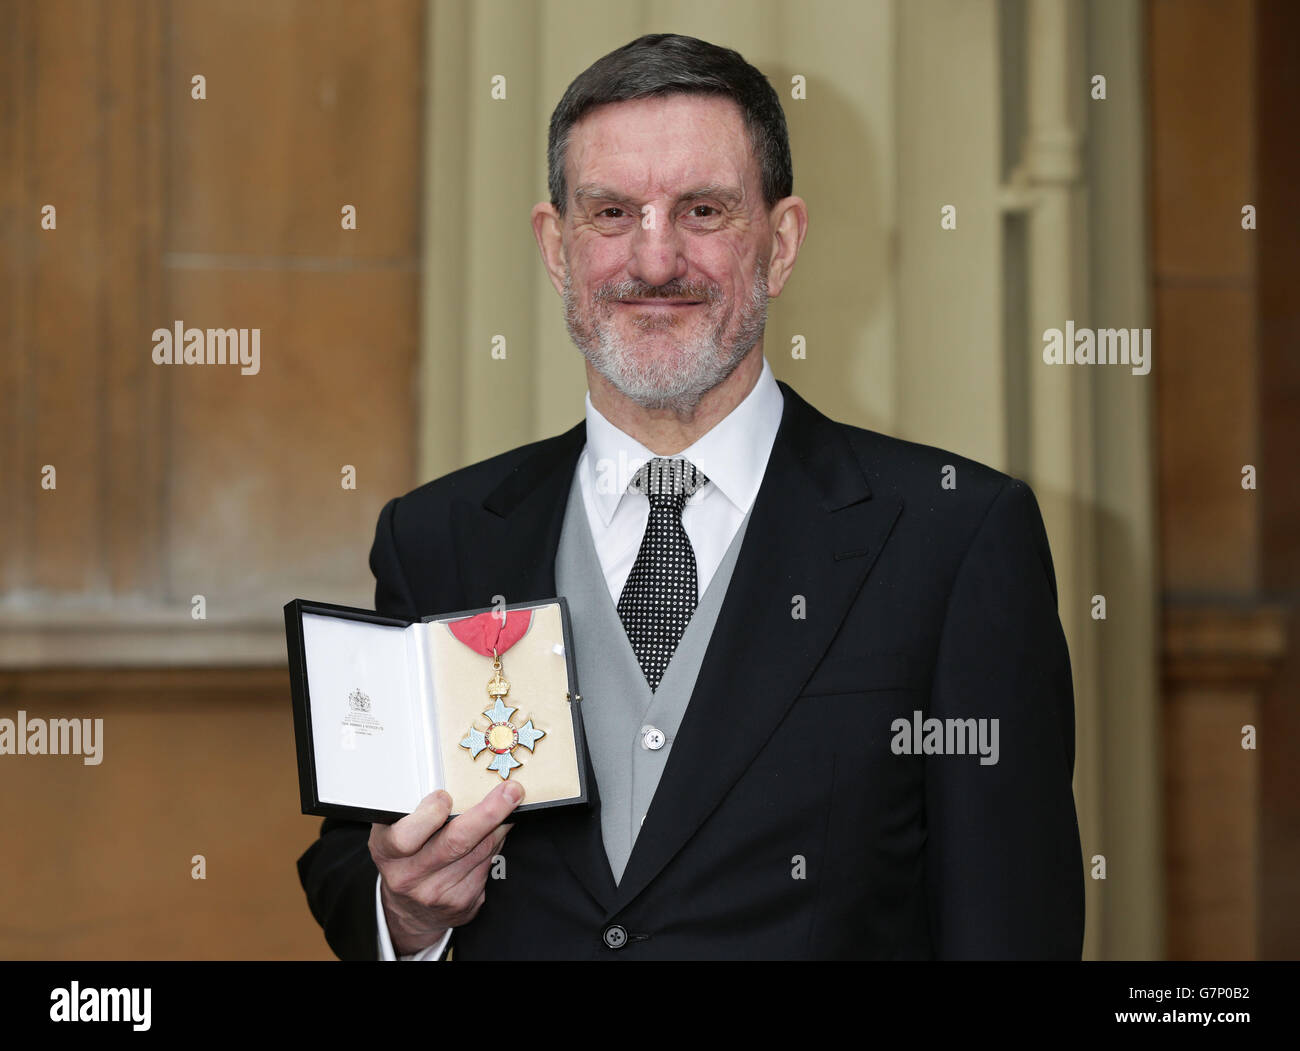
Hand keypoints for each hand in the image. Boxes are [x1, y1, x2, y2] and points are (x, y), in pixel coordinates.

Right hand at [371, 780, 522, 954]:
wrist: (410, 912)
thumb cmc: (404, 858)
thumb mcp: (395, 832)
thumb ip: (416, 810)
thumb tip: (459, 784)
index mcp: (387, 852)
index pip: (406, 837)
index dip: (429, 815)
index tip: (445, 796)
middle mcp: (410, 877)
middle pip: (455, 843)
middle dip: (488, 813)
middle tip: (511, 791)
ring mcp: (437, 893)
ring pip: (481, 850)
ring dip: (499, 824)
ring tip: (508, 803)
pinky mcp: (463, 902)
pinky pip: (488, 864)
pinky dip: (496, 843)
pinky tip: (495, 832)